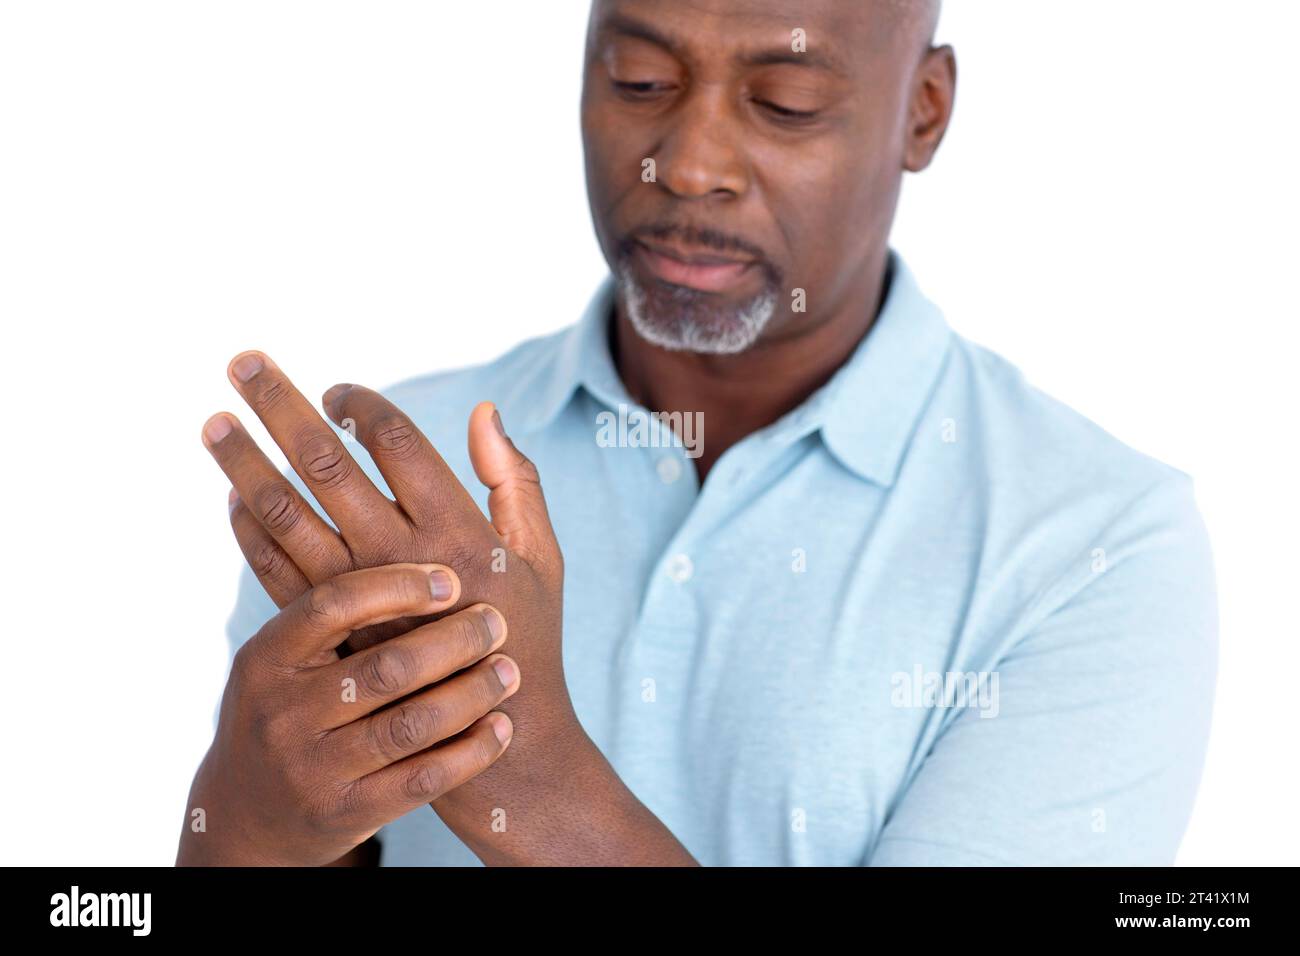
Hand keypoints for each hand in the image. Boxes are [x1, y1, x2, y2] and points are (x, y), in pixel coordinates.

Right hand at [177, 563, 519, 866]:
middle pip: (384, 667)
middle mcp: (283, 712)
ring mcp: (313, 767)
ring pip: (411, 724)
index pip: (334, 605)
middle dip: (454, 641)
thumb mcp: (278, 650)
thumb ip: (311, 584)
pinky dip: (471, 750)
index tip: (452, 577)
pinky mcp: (345, 813)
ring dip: (472, 693)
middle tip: (496, 621)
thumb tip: (334, 478)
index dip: (397, 586)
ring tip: (508, 669)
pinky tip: (499, 727)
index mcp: (268, 655)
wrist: (246, 814)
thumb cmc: (286, 704)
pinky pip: (423, 779)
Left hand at [202, 353, 590, 834]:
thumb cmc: (528, 634)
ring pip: (285, 512)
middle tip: (241, 362)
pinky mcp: (329, 634)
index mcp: (456, 526)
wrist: (500, 738)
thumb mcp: (541, 555)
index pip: (394, 439)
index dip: (360, 404)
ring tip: (211, 423)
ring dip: (242, 462)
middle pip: (325, 460)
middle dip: (279, 405)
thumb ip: (515, 481)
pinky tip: (233, 497)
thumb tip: (484, 410)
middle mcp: (398, 554)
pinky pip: (274, 570)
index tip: (338, 391)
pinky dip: (248, 529)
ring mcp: (356, 597)